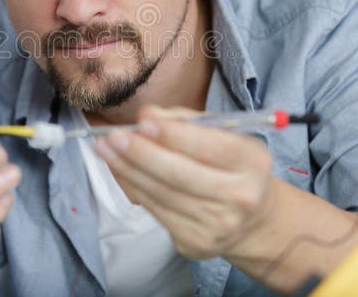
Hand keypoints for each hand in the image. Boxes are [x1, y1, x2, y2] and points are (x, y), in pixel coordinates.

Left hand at [93, 105, 275, 258]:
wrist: (252, 221)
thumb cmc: (229, 166)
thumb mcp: (223, 136)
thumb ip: (186, 121)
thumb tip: (147, 115)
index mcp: (253, 162)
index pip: (211, 147)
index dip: (174, 135)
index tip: (144, 121)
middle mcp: (241, 197)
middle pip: (181, 174)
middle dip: (141, 153)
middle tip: (113, 135)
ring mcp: (219, 224)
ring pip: (162, 193)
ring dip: (127, 169)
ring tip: (104, 148)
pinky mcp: (196, 242)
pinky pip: (156, 210)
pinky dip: (132, 186)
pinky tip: (117, 169)